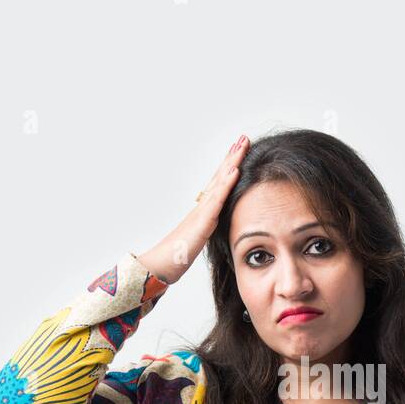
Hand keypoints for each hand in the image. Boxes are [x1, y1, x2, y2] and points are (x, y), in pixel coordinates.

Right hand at [136, 134, 249, 284]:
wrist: (161, 266)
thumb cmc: (177, 256)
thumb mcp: (198, 239)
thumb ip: (207, 230)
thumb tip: (214, 227)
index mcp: (203, 211)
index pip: (219, 184)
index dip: (229, 166)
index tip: (240, 150)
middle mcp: (202, 206)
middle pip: (219, 176)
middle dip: (232, 156)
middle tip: (243, 137)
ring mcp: (202, 211)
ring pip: (219, 182)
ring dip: (232, 162)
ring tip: (241, 145)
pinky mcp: (203, 221)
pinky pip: (217, 199)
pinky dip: (227, 184)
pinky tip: (235, 171)